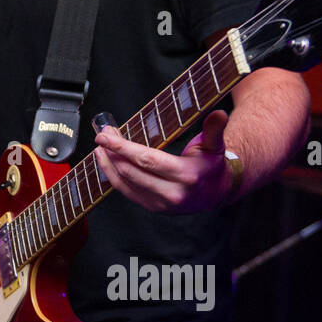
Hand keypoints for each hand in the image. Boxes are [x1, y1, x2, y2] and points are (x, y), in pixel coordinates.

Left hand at [92, 109, 232, 213]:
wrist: (217, 193)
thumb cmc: (212, 166)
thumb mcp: (215, 146)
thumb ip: (214, 129)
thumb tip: (219, 113)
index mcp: (186, 176)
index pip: (147, 160)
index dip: (122, 148)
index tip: (105, 136)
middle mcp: (172, 193)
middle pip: (132, 172)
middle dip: (112, 152)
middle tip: (102, 136)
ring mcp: (161, 204)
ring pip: (125, 183)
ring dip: (108, 164)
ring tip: (101, 148)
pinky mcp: (153, 207)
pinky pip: (127, 192)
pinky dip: (113, 177)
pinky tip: (108, 163)